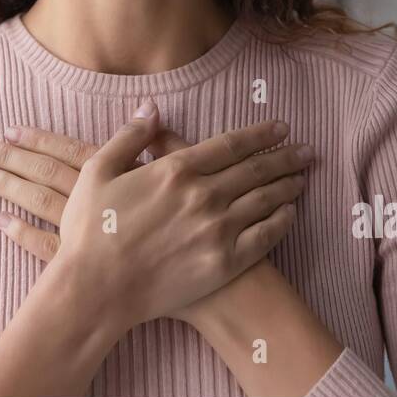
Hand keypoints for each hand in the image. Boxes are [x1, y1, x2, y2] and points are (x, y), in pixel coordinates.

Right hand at [0, 101, 310, 329]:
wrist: (96, 289)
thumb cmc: (91, 230)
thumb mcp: (98, 171)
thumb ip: (129, 136)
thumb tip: (152, 107)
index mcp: (176, 170)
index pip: (231, 144)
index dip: (260, 134)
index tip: (281, 128)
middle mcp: (203, 196)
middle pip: (256, 169)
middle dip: (285, 156)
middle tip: (306, 150)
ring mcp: (217, 230)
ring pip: (264, 200)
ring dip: (287, 186)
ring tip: (303, 177)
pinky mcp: (223, 263)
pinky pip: (263, 237)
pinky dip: (281, 222)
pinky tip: (290, 213)